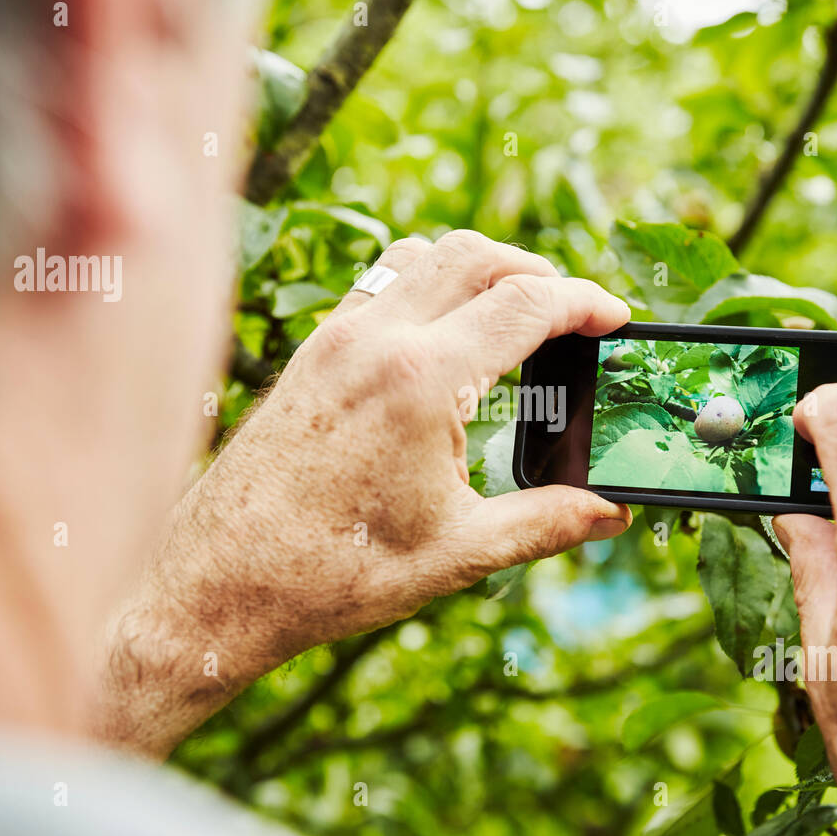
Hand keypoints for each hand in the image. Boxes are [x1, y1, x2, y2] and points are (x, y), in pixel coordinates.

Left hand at [96, 230, 631, 756]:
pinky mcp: (312, 350)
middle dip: (540, 273)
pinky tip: (444, 332)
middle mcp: (376, 338)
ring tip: (514, 313)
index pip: (526, 303)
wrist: (220, 580)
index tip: (616, 319)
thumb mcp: (459, 551)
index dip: (586, 303)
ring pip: (425, 255)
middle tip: (575, 317)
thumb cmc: (331, 572)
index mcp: (422, 381)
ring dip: (481, 267)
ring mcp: (336, 336)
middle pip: (479, 254)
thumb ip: (547, 522)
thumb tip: (610, 513)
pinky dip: (429, 282)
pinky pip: (381, 280)